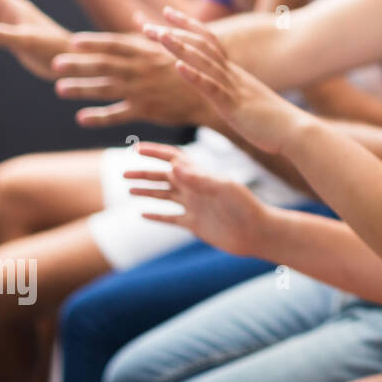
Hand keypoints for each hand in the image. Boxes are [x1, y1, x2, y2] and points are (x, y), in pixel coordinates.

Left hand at [51, 24, 212, 128]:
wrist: (210, 96)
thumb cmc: (190, 68)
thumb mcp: (173, 46)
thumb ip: (149, 33)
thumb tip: (135, 16)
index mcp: (148, 53)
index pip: (116, 45)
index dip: (94, 42)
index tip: (74, 41)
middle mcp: (142, 70)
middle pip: (105, 65)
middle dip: (79, 64)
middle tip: (55, 65)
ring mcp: (143, 90)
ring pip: (107, 88)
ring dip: (82, 88)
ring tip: (60, 89)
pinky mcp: (147, 110)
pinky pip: (119, 114)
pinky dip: (99, 117)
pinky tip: (81, 118)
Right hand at [123, 142, 272, 256]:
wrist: (258, 233)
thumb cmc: (246, 207)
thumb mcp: (223, 188)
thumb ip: (199, 177)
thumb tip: (174, 165)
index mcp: (202, 176)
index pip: (174, 158)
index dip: (155, 152)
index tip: (135, 148)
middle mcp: (196, 189)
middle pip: (164, 177)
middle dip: (144, 173)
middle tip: (123, 173)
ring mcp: (195, 206)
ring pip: (164, 196)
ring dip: (147, 192)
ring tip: (128, 189)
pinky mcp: (195, 224)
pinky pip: (171, 218)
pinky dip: (157, 216)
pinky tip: (142, 214)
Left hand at [144, 6, 307, 153]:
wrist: (296, 131)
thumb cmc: (274, 122)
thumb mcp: (250, 103)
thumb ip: (237, 93)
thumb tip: (228, 90)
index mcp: (235, 74)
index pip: (209, 42)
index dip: (188, 26)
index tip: (167, 13)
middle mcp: (233, 76)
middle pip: (201, 47)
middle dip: (174, 33)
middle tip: (147, 25)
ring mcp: (234, 89)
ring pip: (204, 62)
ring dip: (180, 48)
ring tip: (159, 35)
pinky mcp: (235, 106)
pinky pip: (212, 88)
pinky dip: (194, 76)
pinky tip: (178, 67)